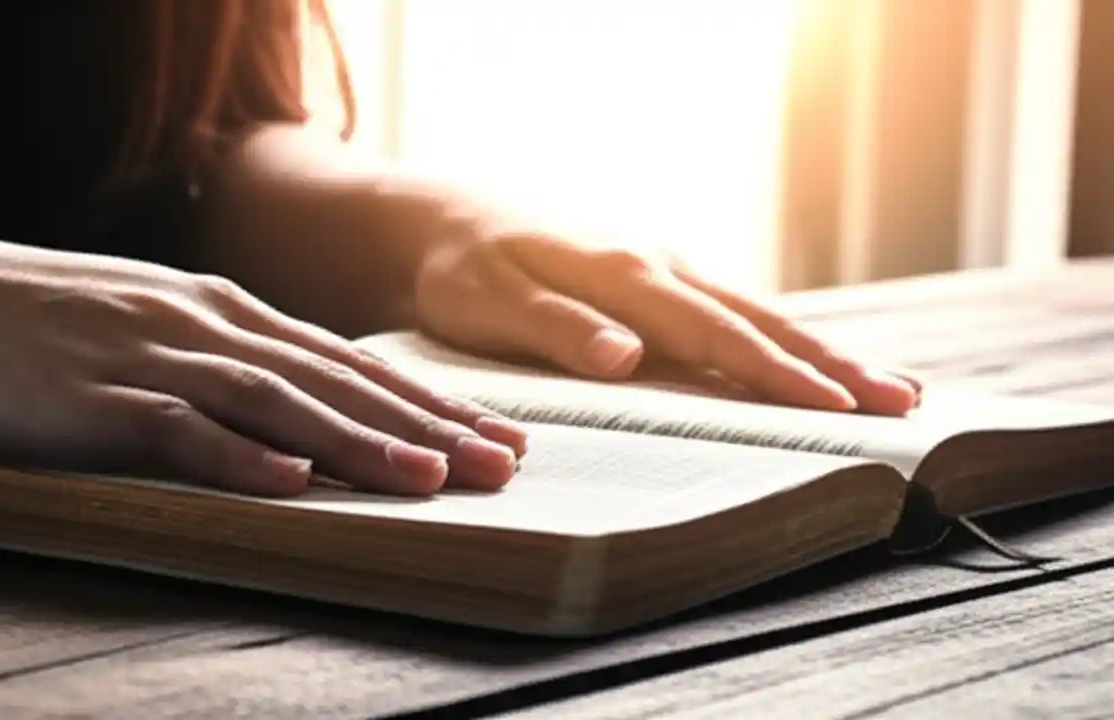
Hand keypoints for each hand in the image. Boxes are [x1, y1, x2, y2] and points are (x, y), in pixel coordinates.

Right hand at [0, 217, 525, 494]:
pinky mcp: (95, 398)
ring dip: (357, 442)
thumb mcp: (159, 329)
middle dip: (425, 427)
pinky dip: (236, 455)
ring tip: (429, 479)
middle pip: (336, 382)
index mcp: (229, 313)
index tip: (494, 436)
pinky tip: (290, 482)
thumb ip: (228, 362)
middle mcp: (208, 327)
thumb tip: (303, 413)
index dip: (428, 403)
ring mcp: (154, 357)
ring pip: (277, 401)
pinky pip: (175, 429)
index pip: (350, 362)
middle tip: (501, 465)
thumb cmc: (52, 323)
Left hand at [414, 232, 920, 414]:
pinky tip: (814, 360)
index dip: (778, 375)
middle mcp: (658, 266)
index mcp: (625, 275)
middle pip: (759, 321)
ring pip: (758, 313)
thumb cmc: (463, 271)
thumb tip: (628, 358)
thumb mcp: (491, 303)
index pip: (716, 334)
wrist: (444, 220)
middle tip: (905, 404)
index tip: (841, 408)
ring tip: (891, 387)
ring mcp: (663, 268)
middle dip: (833, 364)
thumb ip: (559, 328)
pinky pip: (733, 310)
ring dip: (824, 351)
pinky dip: (782, 337)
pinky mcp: (656, 278)